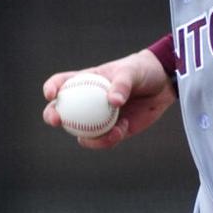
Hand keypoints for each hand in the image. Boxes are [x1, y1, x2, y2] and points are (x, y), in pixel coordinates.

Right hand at [42, 50, 174, 148]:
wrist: (162, 86)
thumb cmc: (141, 71)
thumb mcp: (131, 72)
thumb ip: (121, 84)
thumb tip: (112, 102)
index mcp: (85, 81)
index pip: (61, 83)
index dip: (51, 88)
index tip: (51, 94)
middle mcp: (87, 102)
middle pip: (61, 111)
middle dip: (52, 116)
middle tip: (57, 120)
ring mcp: (98, 118)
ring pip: (81, 133)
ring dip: (90, 137)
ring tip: (113, 130)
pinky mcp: (112, 131)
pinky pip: (103, 140)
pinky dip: (111, 138)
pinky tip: (125, 126)